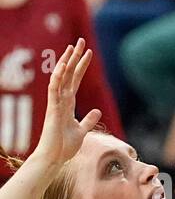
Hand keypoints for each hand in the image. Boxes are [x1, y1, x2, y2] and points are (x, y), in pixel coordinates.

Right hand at [30, 41, 102, 167]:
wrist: (55, 157)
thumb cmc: (65, 146)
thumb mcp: (81, 130)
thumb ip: (88, 120)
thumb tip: (97, 111)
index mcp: (69, 104)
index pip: (75, 80)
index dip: (81, 66)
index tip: (88, 52)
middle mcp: (62, 100)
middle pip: (69, 74)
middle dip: (75, 58)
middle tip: (80, 41)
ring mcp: (57, 104)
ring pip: (61, 79)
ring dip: (66, 63)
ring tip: (72, 48)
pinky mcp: (53, 110)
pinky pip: (54, 91)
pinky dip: (58, 79)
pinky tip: (62, 68)